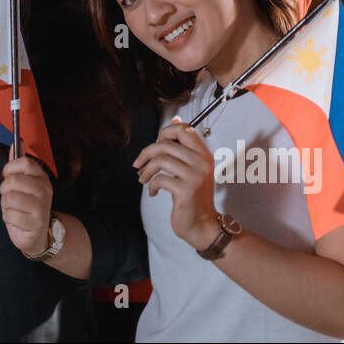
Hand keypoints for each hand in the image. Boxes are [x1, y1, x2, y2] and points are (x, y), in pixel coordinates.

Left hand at [0, 155, 52, 256]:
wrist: (37, 235)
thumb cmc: (26, 206)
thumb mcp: (23, 183)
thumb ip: (19, 164)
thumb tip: (17, 142)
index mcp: (42, 177)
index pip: (26, 162)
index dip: (10, 167)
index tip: (6, 174)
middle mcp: (45, 190)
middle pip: (14, 181)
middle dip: (4, 190)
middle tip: (9, 196)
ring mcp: (42, 206)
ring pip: (10, 198)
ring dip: (5, 205)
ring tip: (13, 209)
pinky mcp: (36, 223)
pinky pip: (10, 215)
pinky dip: (8, 218)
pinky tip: (16, 220)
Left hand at [133, 117, 218, 249]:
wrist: (202, 225)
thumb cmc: (193, 196)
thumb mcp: (190, 167)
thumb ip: (182, 146)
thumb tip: (175, 118)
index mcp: (204, 154)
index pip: (185, 129)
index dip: (165, 133)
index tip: (155, 145)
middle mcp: (202, 162)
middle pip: (167, 143)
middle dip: (147, 152)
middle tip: (139, 164)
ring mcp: (195, 176)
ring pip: (161, 160)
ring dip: (146, 170)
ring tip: (143, 179)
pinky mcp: (186, 191)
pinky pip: (160, 179)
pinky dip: (152, 185)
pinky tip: (153, 192)